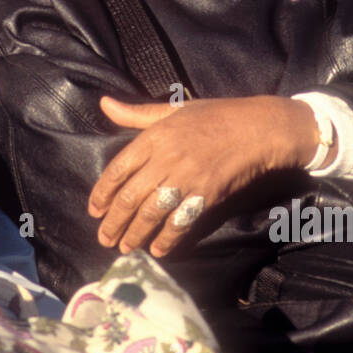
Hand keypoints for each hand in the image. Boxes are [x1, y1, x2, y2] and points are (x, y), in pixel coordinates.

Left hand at [88, 94, 322, 256]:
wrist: (259, 128)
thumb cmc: (215, 116)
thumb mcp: (173, 109)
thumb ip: (136, 113)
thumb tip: (103, 103)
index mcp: (154, 137)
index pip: (117, 169)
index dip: (102, 193)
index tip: (94, 211)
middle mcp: (165, 159)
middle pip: (130, 197)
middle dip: (114, 222)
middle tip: (104, 239)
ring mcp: (186, 179)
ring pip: (151, 213)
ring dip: (135, 234)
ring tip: (125, 248)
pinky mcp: (206, 195)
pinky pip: (180, 222)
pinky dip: (167, 238)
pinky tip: (158, 249)